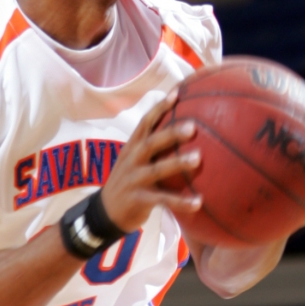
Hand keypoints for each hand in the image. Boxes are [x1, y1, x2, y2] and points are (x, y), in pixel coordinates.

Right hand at [101, 90, 202, 230]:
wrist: (105, 212)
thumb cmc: (128, 182)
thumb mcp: (134, 161)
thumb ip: (153, 148)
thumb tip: (182, 131)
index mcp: (132, 147)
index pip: (145, 122)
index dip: (160, 107)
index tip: (177, 93)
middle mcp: (131, 160)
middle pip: (151, 142)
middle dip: (170, 133)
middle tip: (193, 127)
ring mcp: (133, 180)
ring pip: (156, 169)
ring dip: (178, 163)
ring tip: (198, 159)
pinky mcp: (137, 200)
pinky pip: (162, 200)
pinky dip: (181, 202)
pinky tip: (199, 202)